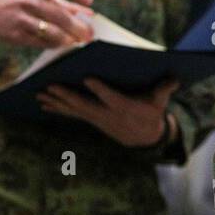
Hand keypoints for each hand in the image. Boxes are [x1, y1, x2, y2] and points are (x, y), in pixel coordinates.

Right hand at [0, 0, 94, 61]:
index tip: (90, 0)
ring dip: (68, 40)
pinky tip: (60, 44)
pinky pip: (41, 42)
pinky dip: (54, 45)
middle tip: (90, 36)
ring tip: (77, 43)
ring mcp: (20, 17)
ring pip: (52, 33)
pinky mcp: (16, 34)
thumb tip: (90, 13)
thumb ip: (65, 3)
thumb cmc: (20, 2)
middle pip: (60, 16)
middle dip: (78, 28)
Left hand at [37, 77, 179, 147]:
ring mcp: (97, 118)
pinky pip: (72, 114)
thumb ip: (165, 88)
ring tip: (39, 95)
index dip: (100, 89)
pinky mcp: (91, 119)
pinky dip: (58, 108)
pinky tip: (44, 104)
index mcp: (124, 107)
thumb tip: (175, 76)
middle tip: (49, 86)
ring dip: (56, 102)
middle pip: (84, 104)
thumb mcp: (160, 103)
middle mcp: (107, 114)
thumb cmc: (151, 114)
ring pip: (73, 110)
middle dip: (66, 96)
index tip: (87, 78)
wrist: (144, 138)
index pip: (111, 97)